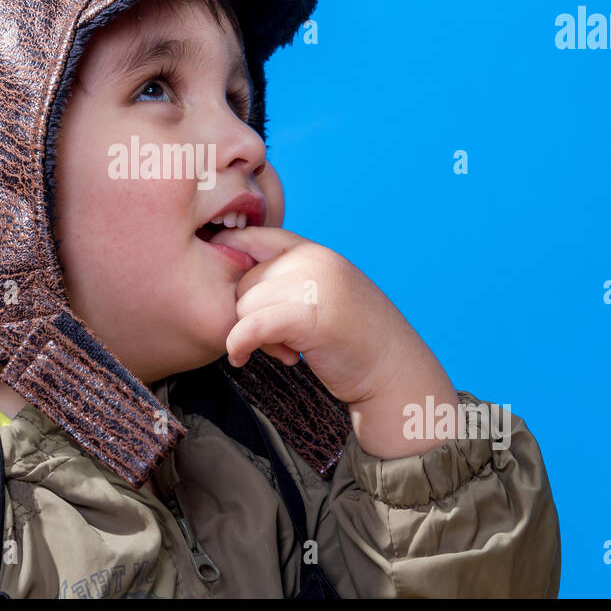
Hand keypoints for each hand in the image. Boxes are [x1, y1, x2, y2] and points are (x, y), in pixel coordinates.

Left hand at [208, 224, 419, 405]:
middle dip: (248, 312)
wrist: (395, 373)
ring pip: (244, 304)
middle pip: (243, 279)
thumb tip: (231, 272)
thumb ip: (287, 279)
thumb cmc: (354, 339)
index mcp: (314, 251)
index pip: (253, 237)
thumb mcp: (322, 294)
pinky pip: (250, 326)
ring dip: (250, 333)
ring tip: (281, 350)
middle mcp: (314, 260)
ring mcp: (314, 285)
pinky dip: (238, 345)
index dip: (228, 256)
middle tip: (274, 340)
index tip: (214, 283)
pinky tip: (241, 358)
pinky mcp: (309, 317)